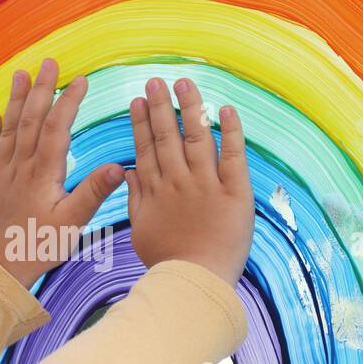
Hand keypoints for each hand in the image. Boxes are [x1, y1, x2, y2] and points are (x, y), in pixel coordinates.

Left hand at [0, 58, 125, 289]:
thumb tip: (118, 167)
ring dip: (16, 101)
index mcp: (44, 173)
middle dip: (42, 89)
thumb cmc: (41, 246)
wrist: (3, 268)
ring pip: (10, 130)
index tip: (80, 79)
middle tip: (49, 62)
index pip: (56, 128)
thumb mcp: (74, 223)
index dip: (68, 102)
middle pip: (31, 120)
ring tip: (22, 74)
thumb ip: (94, 192)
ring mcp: (3, 175)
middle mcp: (21, 167)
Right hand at [124, 77, 253, 285]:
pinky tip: (225, 109)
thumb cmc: (168, 262)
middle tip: (155, 81)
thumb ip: (135, 199)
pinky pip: (232, 154)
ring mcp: (206, 184)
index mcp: (155, 192)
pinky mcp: (234, 191)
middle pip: (167, 136)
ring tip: (183, 83)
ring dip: (189, 107)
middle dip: (160, 106)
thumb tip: (127, 173)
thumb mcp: (141, 230)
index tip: (137, 101)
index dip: (141, 123)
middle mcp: (178, 182)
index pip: (145, 149)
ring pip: (196, 137)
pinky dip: (230, 130)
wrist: (196, 282)